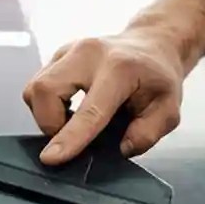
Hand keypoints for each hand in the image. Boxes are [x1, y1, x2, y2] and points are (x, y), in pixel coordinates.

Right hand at [22, 29, 186, 164]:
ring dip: (47, 115)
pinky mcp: (58, 54)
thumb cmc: (158, 78)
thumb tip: (121, 149)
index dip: (69, 137)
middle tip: (72, 136)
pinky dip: (47, 105)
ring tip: (73, 121)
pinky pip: (38, 85)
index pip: (89, 110)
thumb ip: (148, 133)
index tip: (51, 158)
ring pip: (34, 88)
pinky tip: (70, 108)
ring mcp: (69, 50)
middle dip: (49, 124)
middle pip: (45, 90)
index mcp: (120, 68)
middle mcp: (89, 53)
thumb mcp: (170, 109)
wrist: (151, 44)